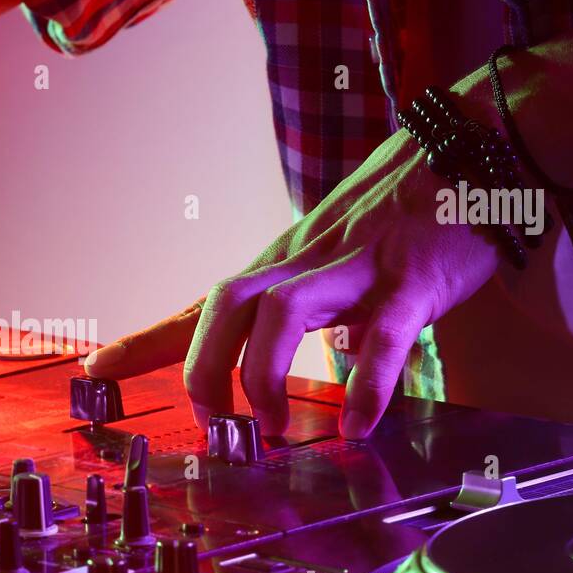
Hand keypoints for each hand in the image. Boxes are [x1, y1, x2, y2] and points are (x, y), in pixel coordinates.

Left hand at [83, 85, 504, 439]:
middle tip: (212, 420)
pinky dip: (367, 383)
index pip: (203, 306)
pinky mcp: (415, 278)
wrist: (476, 148)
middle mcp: (306, 262)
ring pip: (282, 310)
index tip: (96, 369)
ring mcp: (358, 267)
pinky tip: (359, 424)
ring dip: (262, 372)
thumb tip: (314, 360)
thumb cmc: (404, 213)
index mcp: (285, 266)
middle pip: (225, 303)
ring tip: (269, 424)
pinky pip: (385, 333)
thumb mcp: (341, 263)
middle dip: (201, 364)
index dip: (147, 338)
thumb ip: (320, 312)